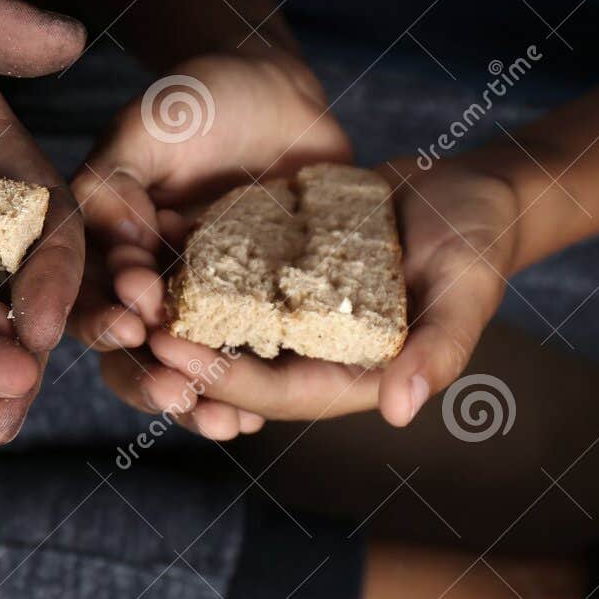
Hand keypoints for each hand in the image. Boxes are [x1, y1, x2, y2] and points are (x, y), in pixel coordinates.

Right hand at [67, 51, 350, 436]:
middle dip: (146, 374)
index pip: (91, 294)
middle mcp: (144, 285)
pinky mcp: (251, 311)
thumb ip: (117, 176)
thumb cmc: (200, 97)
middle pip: (129, 348)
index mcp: (106, 248)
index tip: (134, 318)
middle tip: (172, 389)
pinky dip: (245, 393)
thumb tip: (117, 242)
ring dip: (195, 401)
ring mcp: (198, 304)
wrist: (279, 95)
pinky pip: (242, 362)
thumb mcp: (146, 122)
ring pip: (181, 368)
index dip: (105, 315)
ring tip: (219, 419)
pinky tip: (254, 416)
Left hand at [146, 159, 518, 433]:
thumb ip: (437, 350)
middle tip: (124, 326)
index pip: (273, 391)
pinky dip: (188, 252)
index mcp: (347, 373)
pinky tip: (147, 228)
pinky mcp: (274, 261)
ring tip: (121, 279)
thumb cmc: (477, 244)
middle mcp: (307, 345)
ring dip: (169, 302)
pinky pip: (223, 263)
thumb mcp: (467, 293)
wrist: (465, 188)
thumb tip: (399, 409)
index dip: (222, 378)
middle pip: (229, 359)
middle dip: (176, 349)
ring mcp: (286, 303)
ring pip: (215, 313)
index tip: (172, 355)